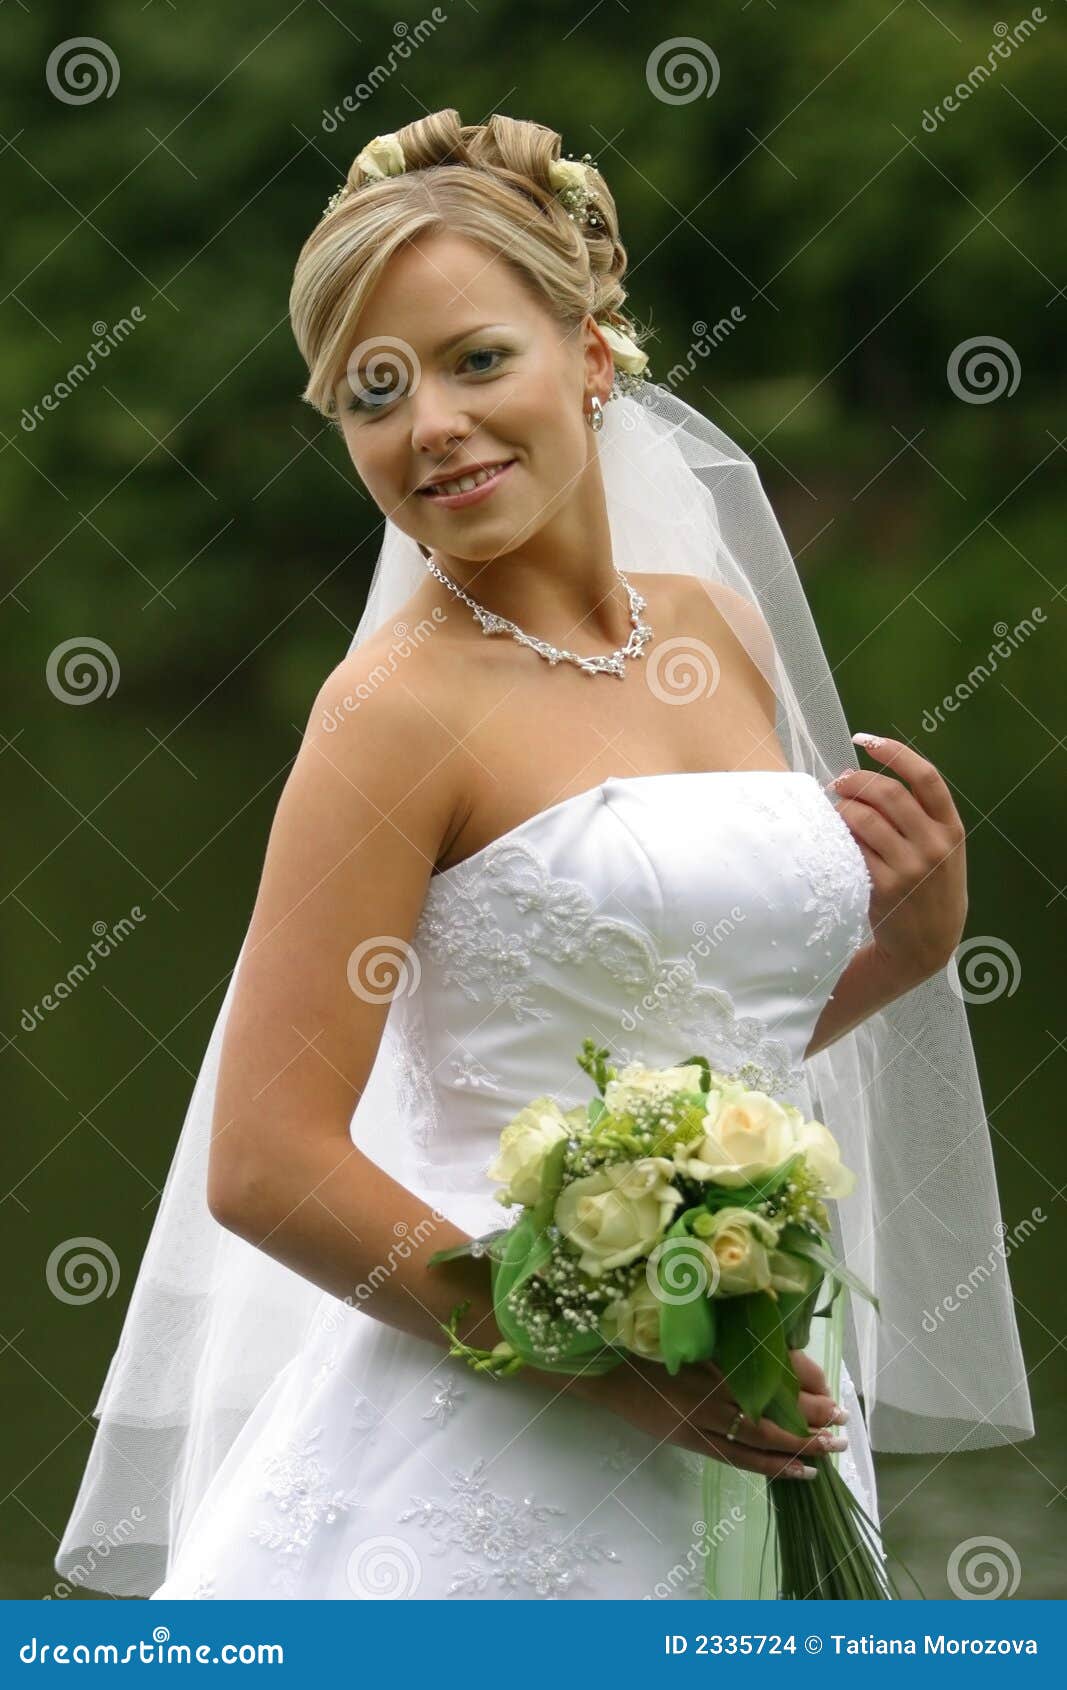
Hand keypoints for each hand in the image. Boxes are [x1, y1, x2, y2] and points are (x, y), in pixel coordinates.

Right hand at [567, 1344, 848, 1481]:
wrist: (606, 1369)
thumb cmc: (648, 1341)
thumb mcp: (692, 1331)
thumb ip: (731, 1338)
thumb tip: (780, 1348)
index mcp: (713, 1351)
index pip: (769, 1367)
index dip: (801, 1379)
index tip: (828, 1385)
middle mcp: (712, 1384)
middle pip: (771, 1404)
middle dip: (810, 1413)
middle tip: (841, 1420)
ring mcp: (701, 1417)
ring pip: (760, 1436)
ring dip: (800, 1443)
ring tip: (831, 1448)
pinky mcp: (690, 1440)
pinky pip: (737, 1458)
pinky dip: (771, 1467)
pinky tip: (799, 1472)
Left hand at [828, 733, 967, 986]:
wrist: (927, 944)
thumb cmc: (930, 889)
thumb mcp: (943, 850)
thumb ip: (921, 816)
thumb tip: (867, 778)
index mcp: (952, 828)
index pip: (926, 777)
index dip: (894, 752)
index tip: (865, 740)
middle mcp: (935, 845)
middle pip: (888, 793)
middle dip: (855, 780)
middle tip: (837, 782)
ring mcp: (910, 868)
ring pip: (865, 819)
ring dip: (842, 808)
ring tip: (835, 810)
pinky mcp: (884, 888)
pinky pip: (853, 849)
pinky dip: (839, 837)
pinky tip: (834, 837)